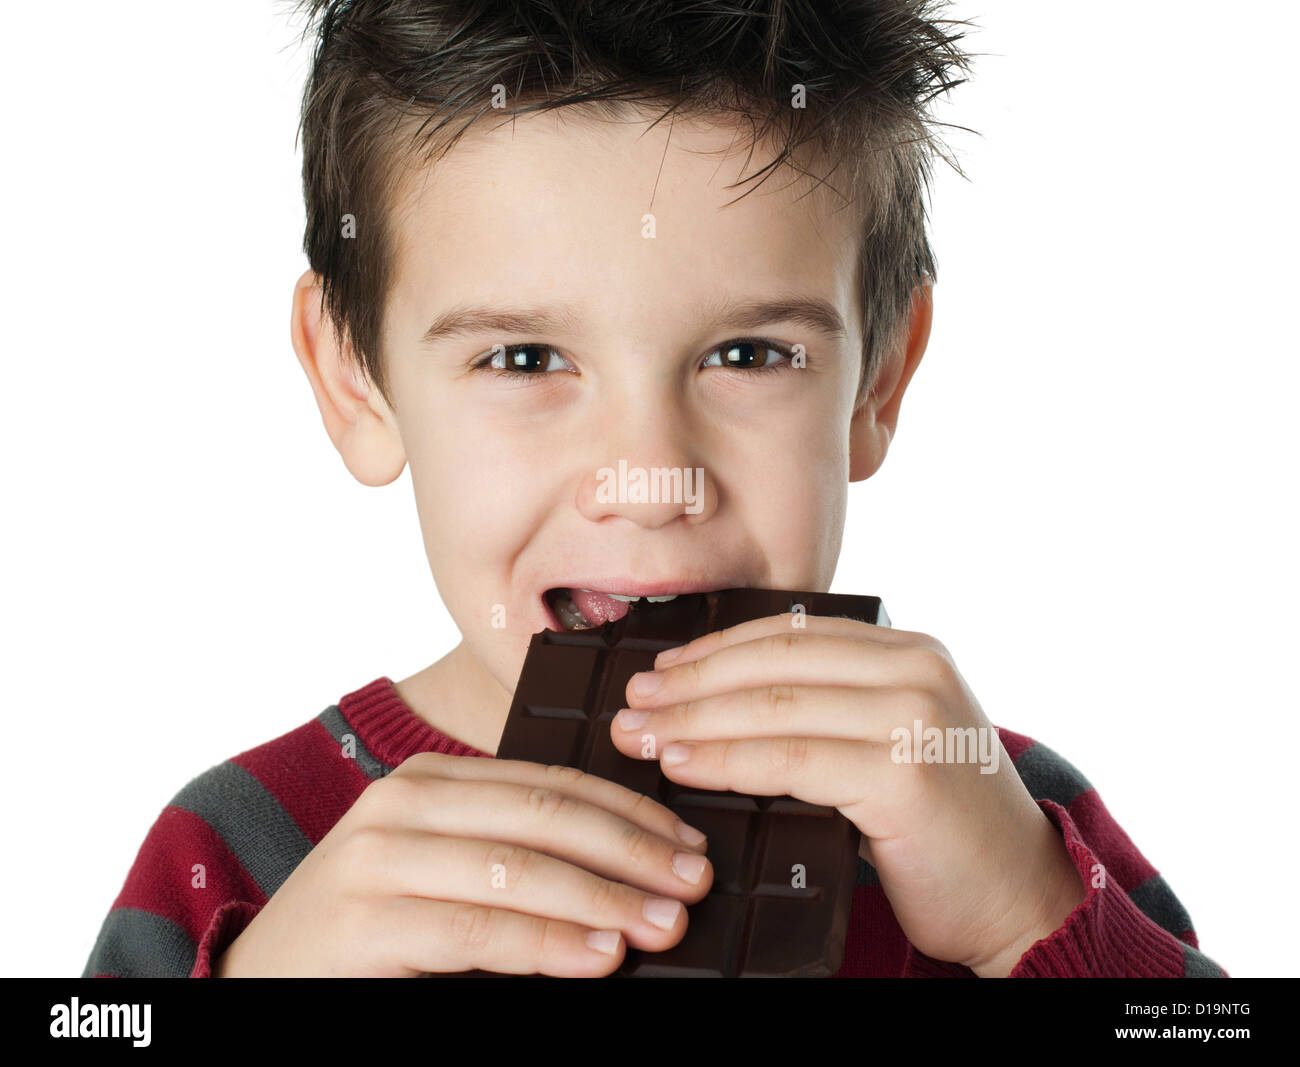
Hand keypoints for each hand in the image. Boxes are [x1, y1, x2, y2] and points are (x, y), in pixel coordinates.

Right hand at [213, 753, 712, 975]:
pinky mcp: (363, 920)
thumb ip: (514, 853)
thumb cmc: (371, 926)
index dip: (629, 812)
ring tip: (663, 924)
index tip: (687, 841)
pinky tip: (599, 956)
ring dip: (604, 899)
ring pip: (519, 869)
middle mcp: (402, 802)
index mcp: (431, 780)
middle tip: (694, 882)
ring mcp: (377, 858)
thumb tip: (627, 869)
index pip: (553, 782)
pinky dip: (548, 944)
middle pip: (545, 816)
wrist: (259, 977)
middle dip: (631, 851)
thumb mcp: (442, 868)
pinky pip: (478, 930)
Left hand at [608, 613, 1085, 976]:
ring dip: (693, 721)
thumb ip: (833, 704)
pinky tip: (682, 765)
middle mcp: (916, 669)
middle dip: (690, 683)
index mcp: (911, 651)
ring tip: (639, 735)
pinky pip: (789, 760)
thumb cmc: (943, 822)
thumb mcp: (895, 736)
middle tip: (633, 703)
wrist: (1020, 894)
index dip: (715, 649)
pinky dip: (726, 760)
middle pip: (773, 664)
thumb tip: (721, 694)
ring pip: (772, 708)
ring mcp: (912, 717)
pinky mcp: (901, 773)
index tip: (661, 670)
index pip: (791, 635)